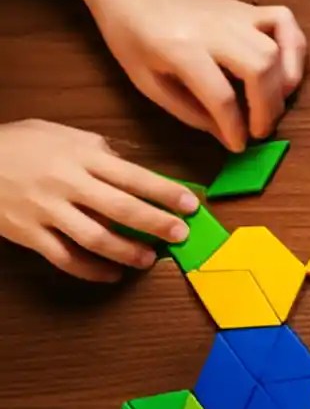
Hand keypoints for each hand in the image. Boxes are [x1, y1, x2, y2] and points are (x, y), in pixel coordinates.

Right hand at [0, 120, 198, 281]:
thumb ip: (97, 151)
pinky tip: (112, 274)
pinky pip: (66, 258)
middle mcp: (66, 183)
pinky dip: (93, 270)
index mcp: (80, 156)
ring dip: (128, 252)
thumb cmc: (19, 144)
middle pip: (122, 208)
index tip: (191, 205)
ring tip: (148, 259)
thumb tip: (130, 168)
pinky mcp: (29, 233)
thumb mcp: (60, 134)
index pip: (134, 176)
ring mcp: (46, 210)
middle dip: (157, 224)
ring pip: (96, 239)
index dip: (166, 193)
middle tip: (180, 235)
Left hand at [74, 0, 305, 150]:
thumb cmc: (131, 33)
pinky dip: (295, 49)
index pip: (220, 95)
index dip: (234, 128)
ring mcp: (234, 15)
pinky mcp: (247, 8)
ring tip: (273, 105)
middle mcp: (212, 29)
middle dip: (268, 109)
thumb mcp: (146, 80)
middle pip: (259, 69)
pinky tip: (286, 71)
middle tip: (260, 130)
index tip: (238, 145)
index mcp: (179, 48)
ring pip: (276, 50)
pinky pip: (285, 22)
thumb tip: (228, 137)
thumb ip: (189, 111)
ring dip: (283, 85)